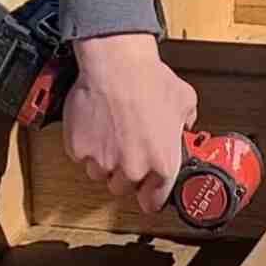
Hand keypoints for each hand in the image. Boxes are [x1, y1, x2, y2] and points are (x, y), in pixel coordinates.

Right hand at [66, 34, 196, 214]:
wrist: (116, 63)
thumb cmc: (148, 79)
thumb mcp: (185, 101)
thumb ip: (186, 121)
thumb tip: (184, 125)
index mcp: (162, 164)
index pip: (153, 202)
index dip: (149, 194)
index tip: (146, 190)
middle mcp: (132, 169)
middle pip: (123, 188)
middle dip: (124, 172)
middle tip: (126, 147)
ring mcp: (102, 162)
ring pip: (99, 174)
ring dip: (104, 160)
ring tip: (110, 132)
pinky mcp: (79, 150)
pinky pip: (81, 156)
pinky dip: (85, 145)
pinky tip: (95, 124)